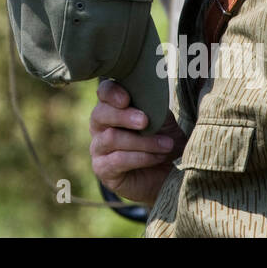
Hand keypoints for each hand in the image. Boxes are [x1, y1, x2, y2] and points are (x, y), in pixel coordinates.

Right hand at [89, 78, 187, 205]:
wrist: (168, 175)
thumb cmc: (164, 141)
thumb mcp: (163, 120)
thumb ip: (154, 106)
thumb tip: (151, 92)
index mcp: (113, 107)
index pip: (104, 92)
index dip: (111, 93)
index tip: (127, 99)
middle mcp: (100, 126)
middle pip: (100, 114)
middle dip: (124, 116)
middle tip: (145, 121)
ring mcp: (98, 148)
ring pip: (111, 138)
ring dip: (142, 141)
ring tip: (166, 145)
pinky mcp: (102, 169)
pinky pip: (117, 160)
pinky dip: (141, 157)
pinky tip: (157, 157)